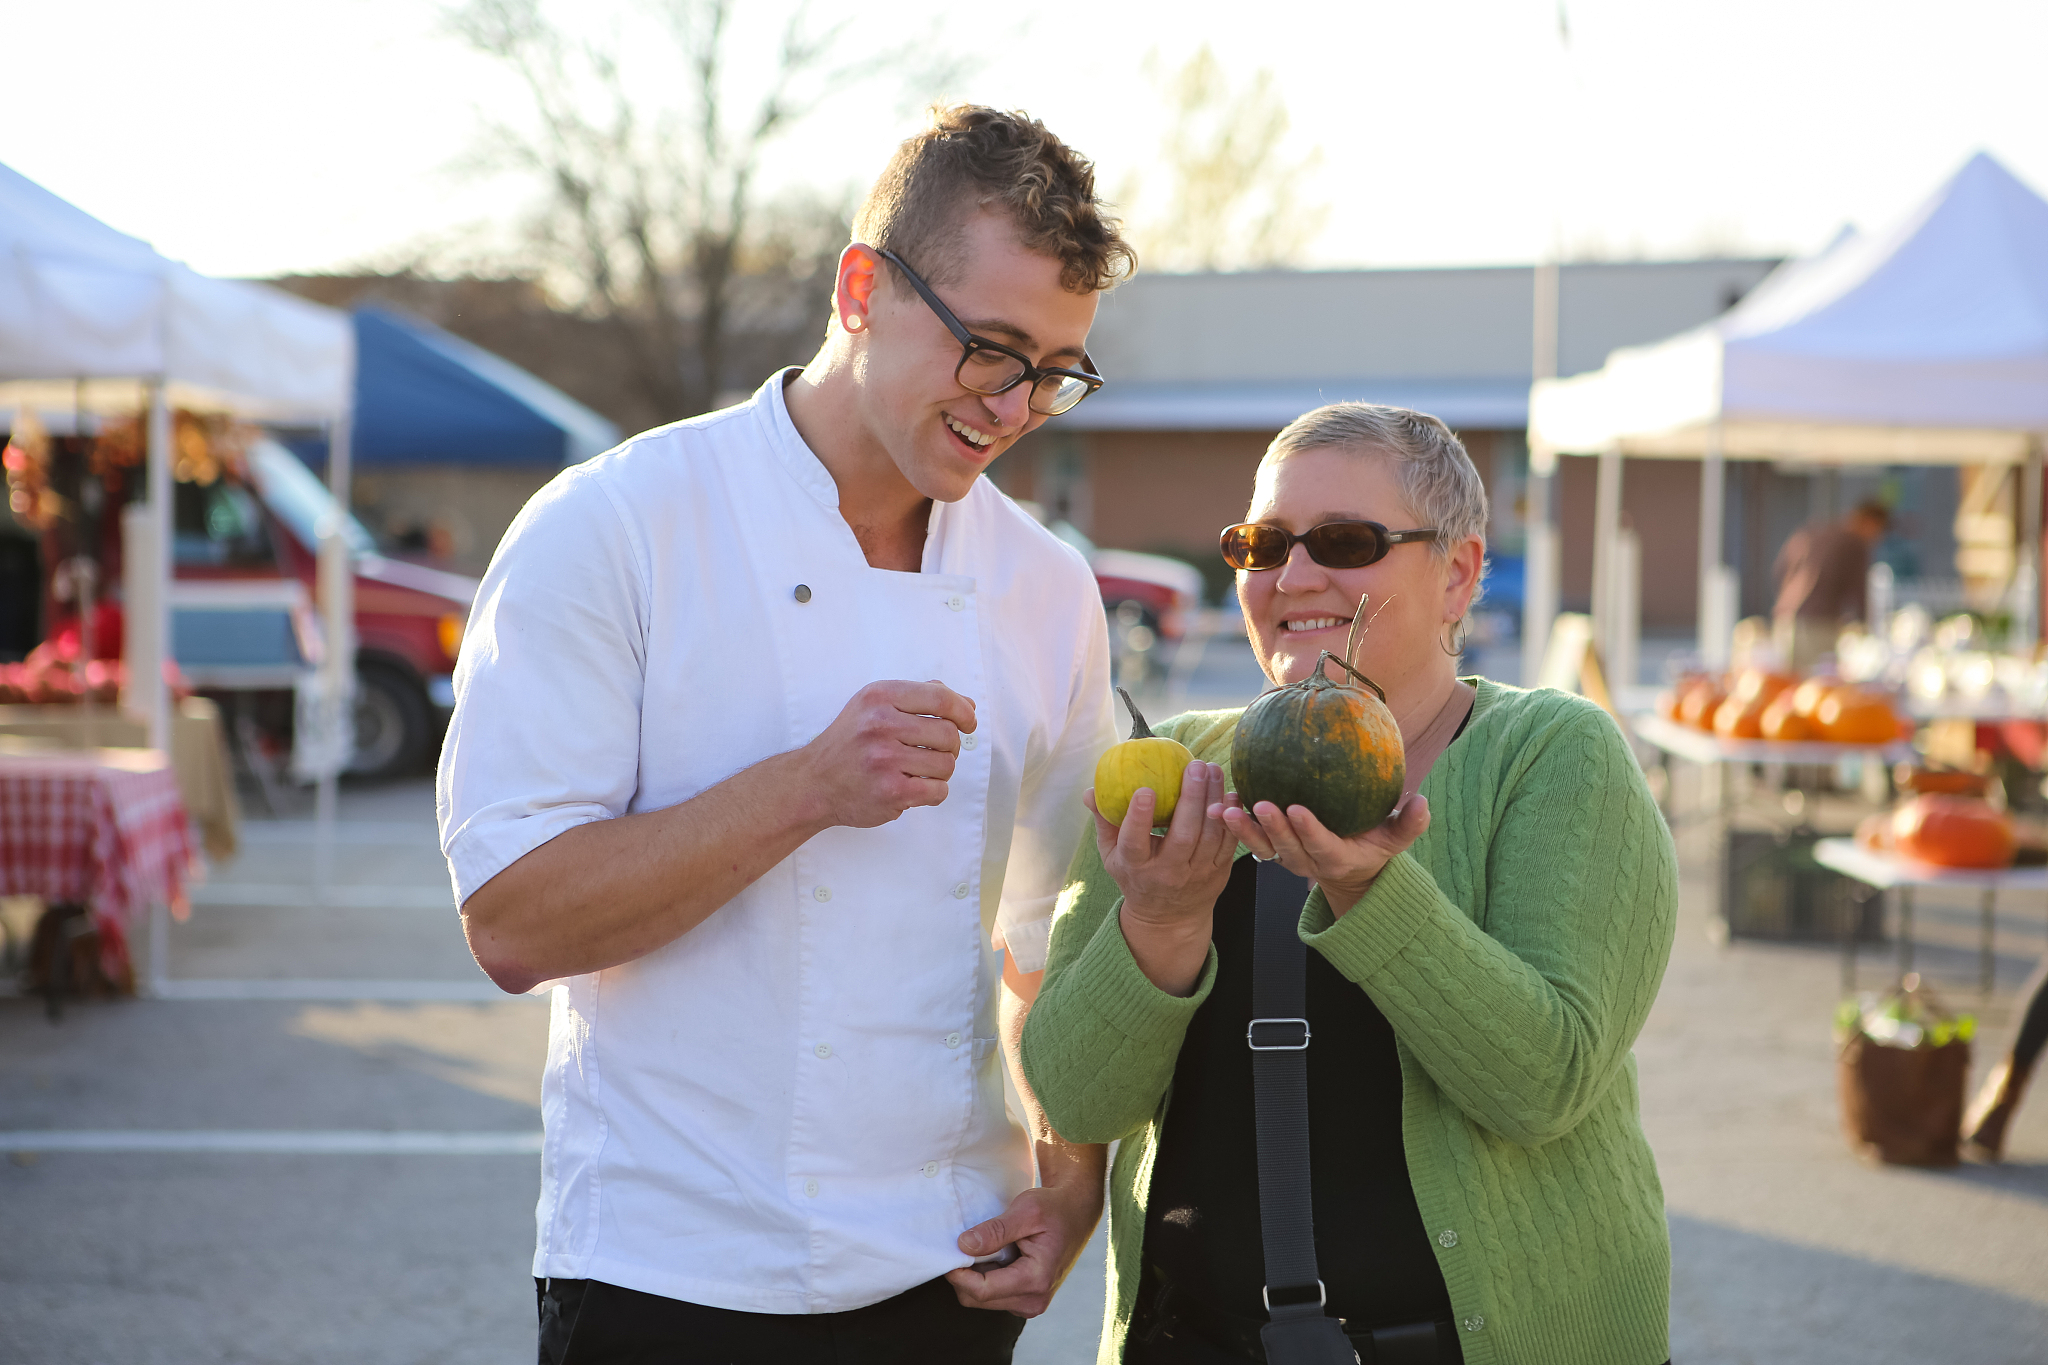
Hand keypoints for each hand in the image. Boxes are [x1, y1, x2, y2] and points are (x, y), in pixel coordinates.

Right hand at [798, 680, 975, 828]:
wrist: (813, 782)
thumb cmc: (850, 742)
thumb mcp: (874, 705)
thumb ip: (920, 698)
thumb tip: (967, 703)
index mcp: (880, 696)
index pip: (941, 698)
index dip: (963, 712)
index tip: (968, 723)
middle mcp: (881, 724)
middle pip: (949, 734)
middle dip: (949, 747)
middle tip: (932, 753)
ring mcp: (885, 759)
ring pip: (947, 765)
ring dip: (940, 772)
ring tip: (918, 772)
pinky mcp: (890, 791)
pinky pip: (938, 791)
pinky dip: (934, 793)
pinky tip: (915, 789)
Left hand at [946, 1178, 1101, 1316]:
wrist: (1077, 1212)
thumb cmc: (1054, 1208)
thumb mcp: (1026, 1210)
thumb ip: (995, 1230)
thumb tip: (964, 1245)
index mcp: (1036, 1280)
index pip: (982, 1291)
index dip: (958, 1274)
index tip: (948, 1252)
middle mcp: (1034, 1300)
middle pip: (978, 1299)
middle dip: (965, 1275)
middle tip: (966, 1245)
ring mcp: (1031, 1302)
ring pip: (983, 1300)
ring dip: (975, 1276)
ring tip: (985, 1247)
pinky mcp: (1027, 1299)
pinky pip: (993, 1296)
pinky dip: (986, 1277)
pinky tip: (995, 1255)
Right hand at [1088, 761, 1235, 931]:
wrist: (1169, 919)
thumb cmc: (1136, 877)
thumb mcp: (1112, 856)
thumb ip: (1104, 822)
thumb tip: (1090, 791)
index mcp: (1137, 867)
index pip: (1135, 843)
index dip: (1139, 818)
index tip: (1145, 790)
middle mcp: (1168, 873)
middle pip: (1182, 835)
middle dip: (1190, 798)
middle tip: (1194, 765)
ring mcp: (1196, 875)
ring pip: (1209, 836)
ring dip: (1213, 799)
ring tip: (1212, 770)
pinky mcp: (1219, 874)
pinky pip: (1228, 843)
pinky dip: (1231, 818)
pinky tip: (1230, 793)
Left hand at [1222, 794, 1430, 917]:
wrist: (1348, 868)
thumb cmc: (1372, 847)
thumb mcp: (1395, 840)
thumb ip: (1409, 824)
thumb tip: (1422, 801)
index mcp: (1334, 857)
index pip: (1319, 845)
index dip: (1307, 830)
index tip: (1296, 809)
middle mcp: (1305, 860)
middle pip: (1285, 846)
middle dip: (1272, 828)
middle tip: (1261, 805)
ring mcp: (1284, 856)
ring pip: (1260, 847)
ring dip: (1242, 830)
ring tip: (1225, 810)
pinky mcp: (1269, 847)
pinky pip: (1248, 837)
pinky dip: (1232, 824)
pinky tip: (1217, 803)